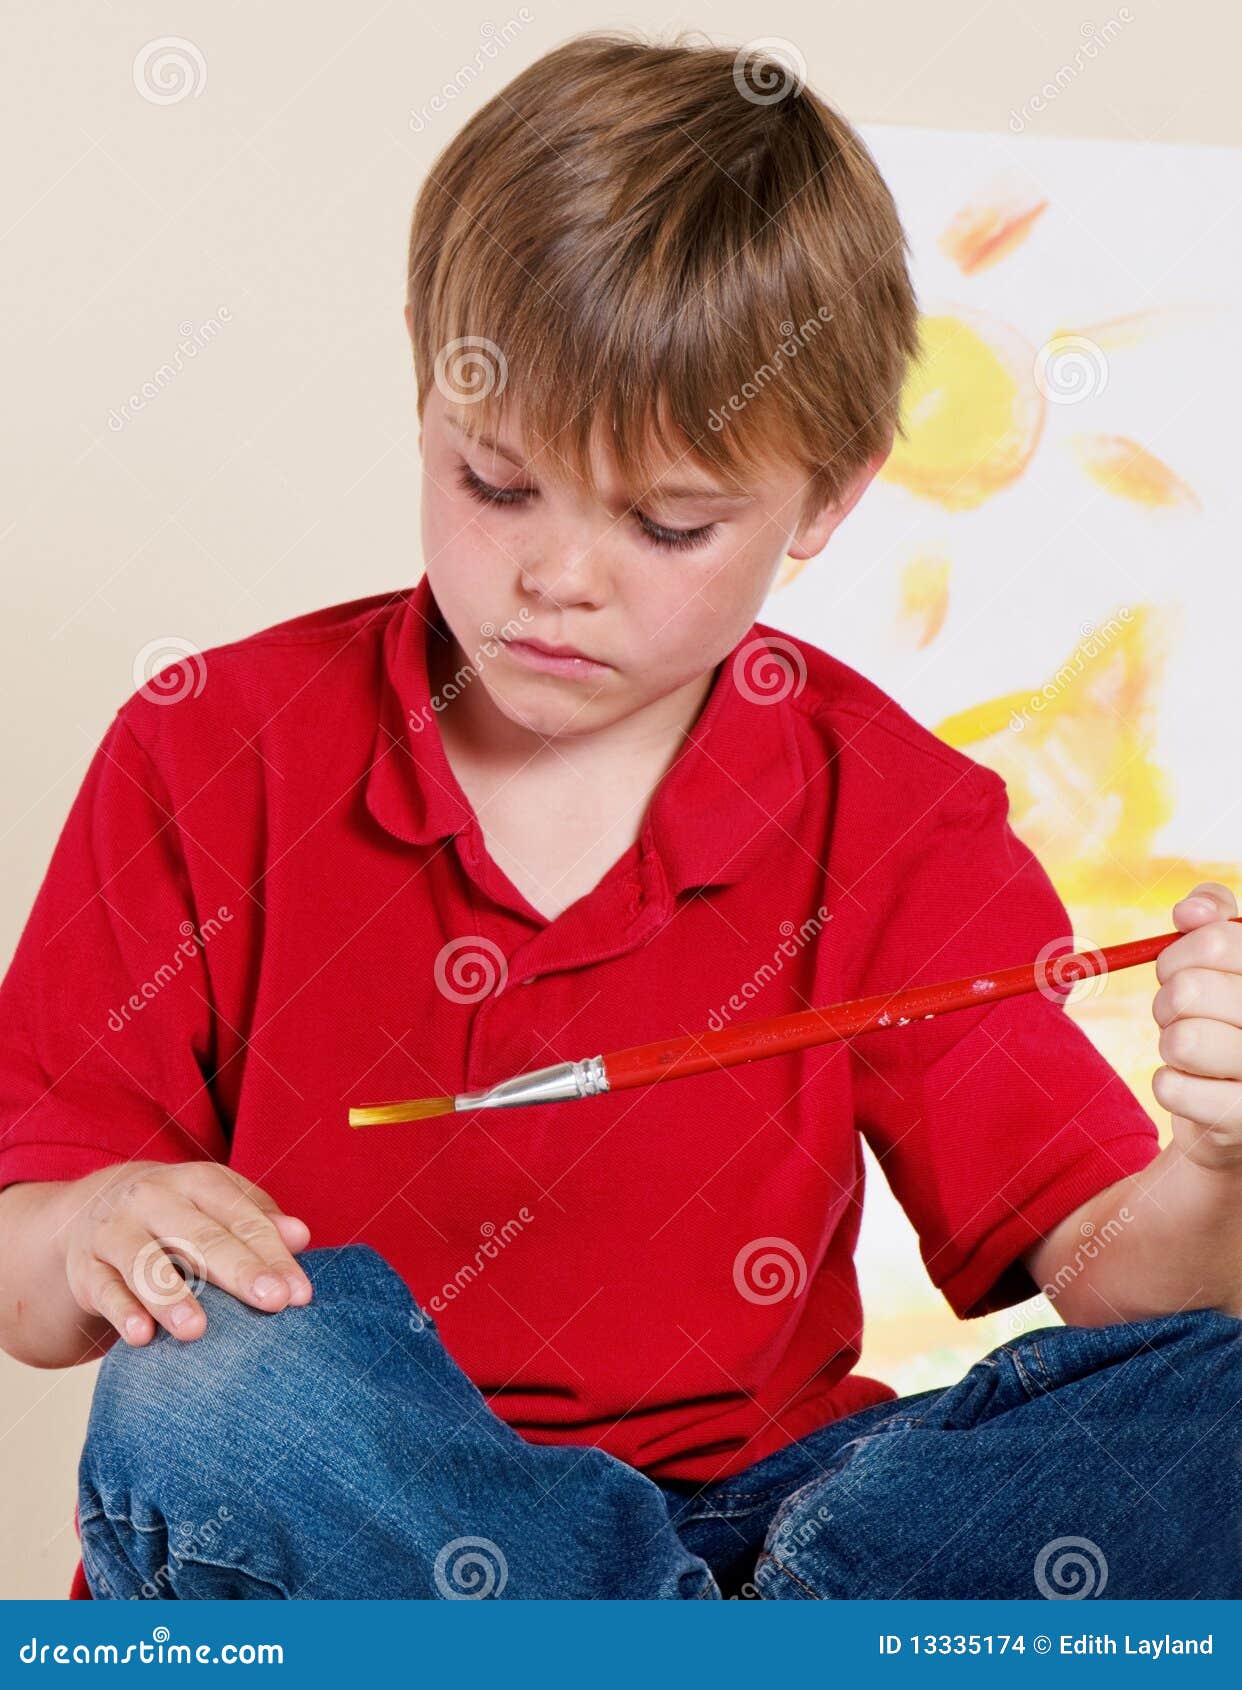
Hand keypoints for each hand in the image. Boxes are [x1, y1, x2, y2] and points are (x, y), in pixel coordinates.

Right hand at [62, 1160, 313, 1345]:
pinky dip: (122, 1312)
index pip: (241, 1217)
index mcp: (196, 1181)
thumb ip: (259, 1220)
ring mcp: (115, 1230)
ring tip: (198, 1330)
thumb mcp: (217, 1205)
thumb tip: (301, 1236)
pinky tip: (141, 1337)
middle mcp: (154, 1199)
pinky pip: (104, 1290)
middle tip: (273, 1302)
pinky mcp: (86, 1267)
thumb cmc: (178, 1214)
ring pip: (145, 1263)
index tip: (299, 1293)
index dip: (273, 1254)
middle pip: (200, 1236)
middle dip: (239, 1270)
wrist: (93, 1209)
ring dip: (171, 1297)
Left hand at [1152, 883, 1241, 1170]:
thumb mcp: (1231, 958)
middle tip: (1182, 1013)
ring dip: (1170, 1042)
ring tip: (1193, 1050)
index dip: (1181, 951)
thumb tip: (1190, 912)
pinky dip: (1170, 1083)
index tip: (1181, 967)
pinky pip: (1172, 1088)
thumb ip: (1216, 919)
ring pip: (1181, 1041)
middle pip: (1189, 991)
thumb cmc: (1234, 1015)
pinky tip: (1197, 1086)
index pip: (1218, 941)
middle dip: (1168, 999)